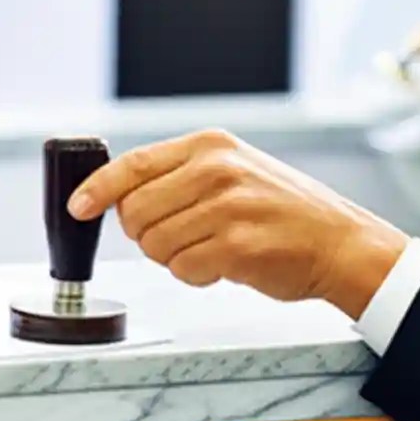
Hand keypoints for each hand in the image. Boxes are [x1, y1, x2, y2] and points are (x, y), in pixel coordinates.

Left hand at [67, 129, 408, 318]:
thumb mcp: (231, 171)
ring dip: (175, 257)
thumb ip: (177, 178)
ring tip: (212, 247)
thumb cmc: (280, 211)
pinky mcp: (238, 246)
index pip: (133, 164)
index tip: (78, 207)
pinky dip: (196, 275)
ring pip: (155, 245)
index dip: (97, 188)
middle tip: (181, 236)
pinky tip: (225, 263)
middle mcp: (217, 170)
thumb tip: (116, 198)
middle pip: (135, 213)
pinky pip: (183, 269)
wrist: (341, 242)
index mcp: (210, 146)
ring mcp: (228, 207)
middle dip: (146, 234)